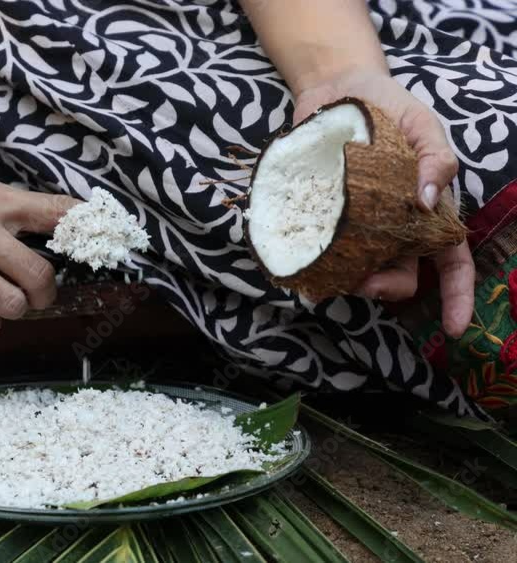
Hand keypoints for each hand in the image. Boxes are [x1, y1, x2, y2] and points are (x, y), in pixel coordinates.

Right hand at [0, 167, 78, 335]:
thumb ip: (13, 210)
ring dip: (16, 310)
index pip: (57, 213)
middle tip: (38, 295)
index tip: (102, 245)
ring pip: (13, 305)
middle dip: (46, 294)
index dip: (88, 231)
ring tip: (5, 303)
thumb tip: (61, 228)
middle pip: (40, 275)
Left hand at [293, 69, 473, 337]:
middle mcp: (393, 228)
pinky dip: (313, 262)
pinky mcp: (322, 217)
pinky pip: (320, 249)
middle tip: (363, 283)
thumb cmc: (389, 108)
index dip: (457, 298)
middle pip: (399, 277)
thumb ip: (436, 159)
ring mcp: (356, 226)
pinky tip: (302, 269)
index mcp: (427, 212)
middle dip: (385, 289)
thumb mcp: (423, 125)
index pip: (451, 263)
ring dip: (346, 281)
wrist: (338, 90)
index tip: (453, 328)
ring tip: (327, 279)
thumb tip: (429, 200)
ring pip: (358, 271)